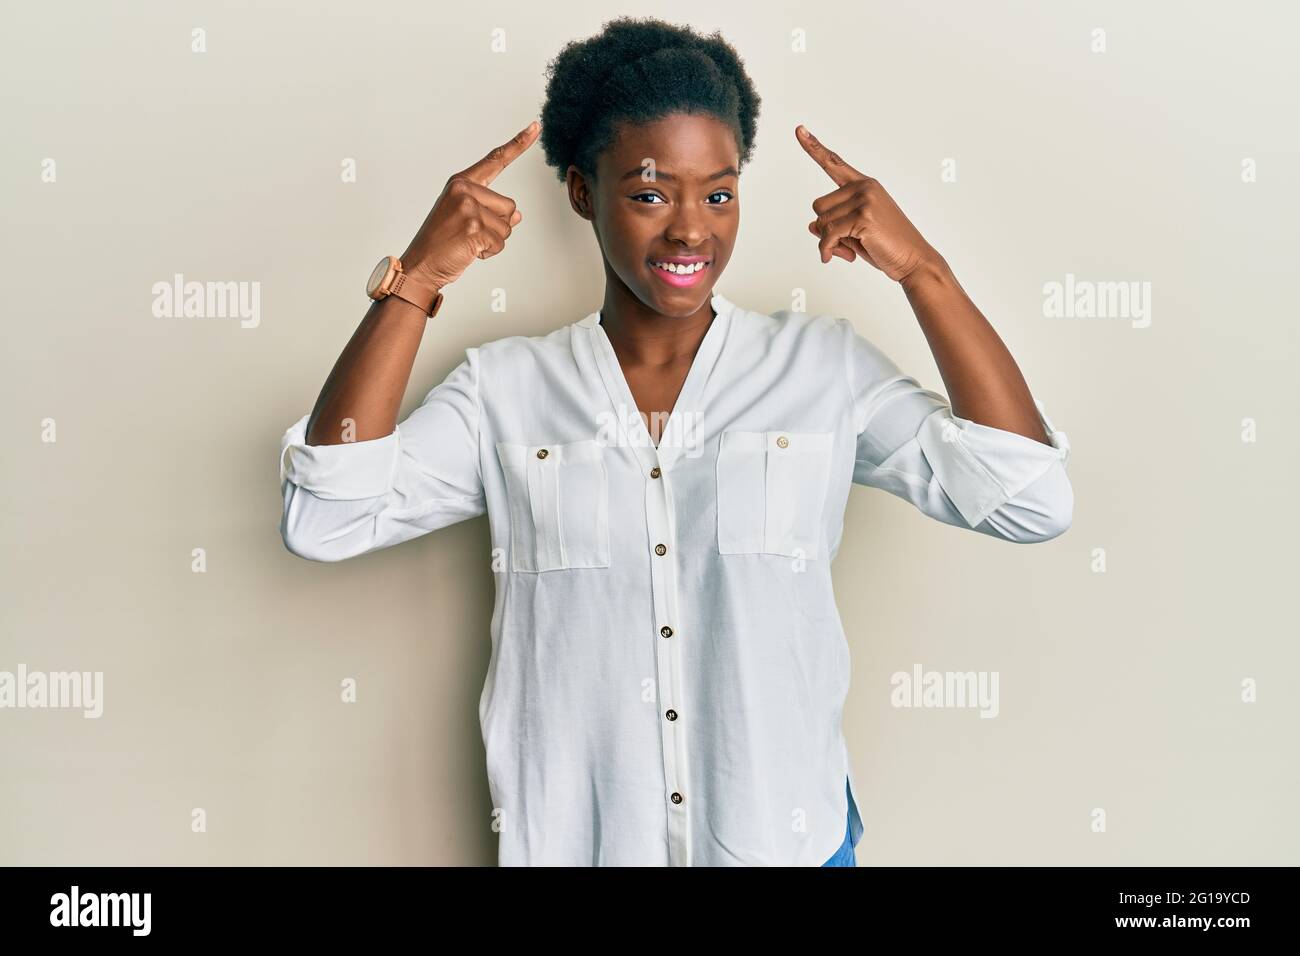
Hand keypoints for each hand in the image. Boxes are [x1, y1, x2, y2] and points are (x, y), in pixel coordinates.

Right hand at [401, 120, 540, 288]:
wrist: (420, 264)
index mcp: (461, 182)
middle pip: (510, 207)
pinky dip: (488, 253)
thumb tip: (517, 215)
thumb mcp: (465, 220)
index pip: (495, 160)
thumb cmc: (441, 243)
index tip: (536, 126)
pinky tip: (468, 251)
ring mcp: (468, 207)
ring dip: (493, 242)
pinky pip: (500, 243)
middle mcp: (464, 190)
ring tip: (467, 243)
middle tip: (469, 235)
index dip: (518, 144)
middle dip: (497, 227)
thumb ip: (490, 211)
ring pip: (507, 227)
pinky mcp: (473, 227)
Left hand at [796, 124, 940, 282]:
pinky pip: (829, 235)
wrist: (913, 259)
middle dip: (825, 228)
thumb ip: (833, 225)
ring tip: (849, 250)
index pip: (834, 163)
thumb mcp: (855, 233)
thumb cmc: (886, 245)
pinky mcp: (863, 216)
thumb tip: (811, 226)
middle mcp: (864, 187)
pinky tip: (842, 257)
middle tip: (844, 243)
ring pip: (821, 221)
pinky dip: (829, 249)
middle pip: (818, 205)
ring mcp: (865, 200)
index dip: (814, 147)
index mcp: (864, 185)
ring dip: (828, 242)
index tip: (799, 130)